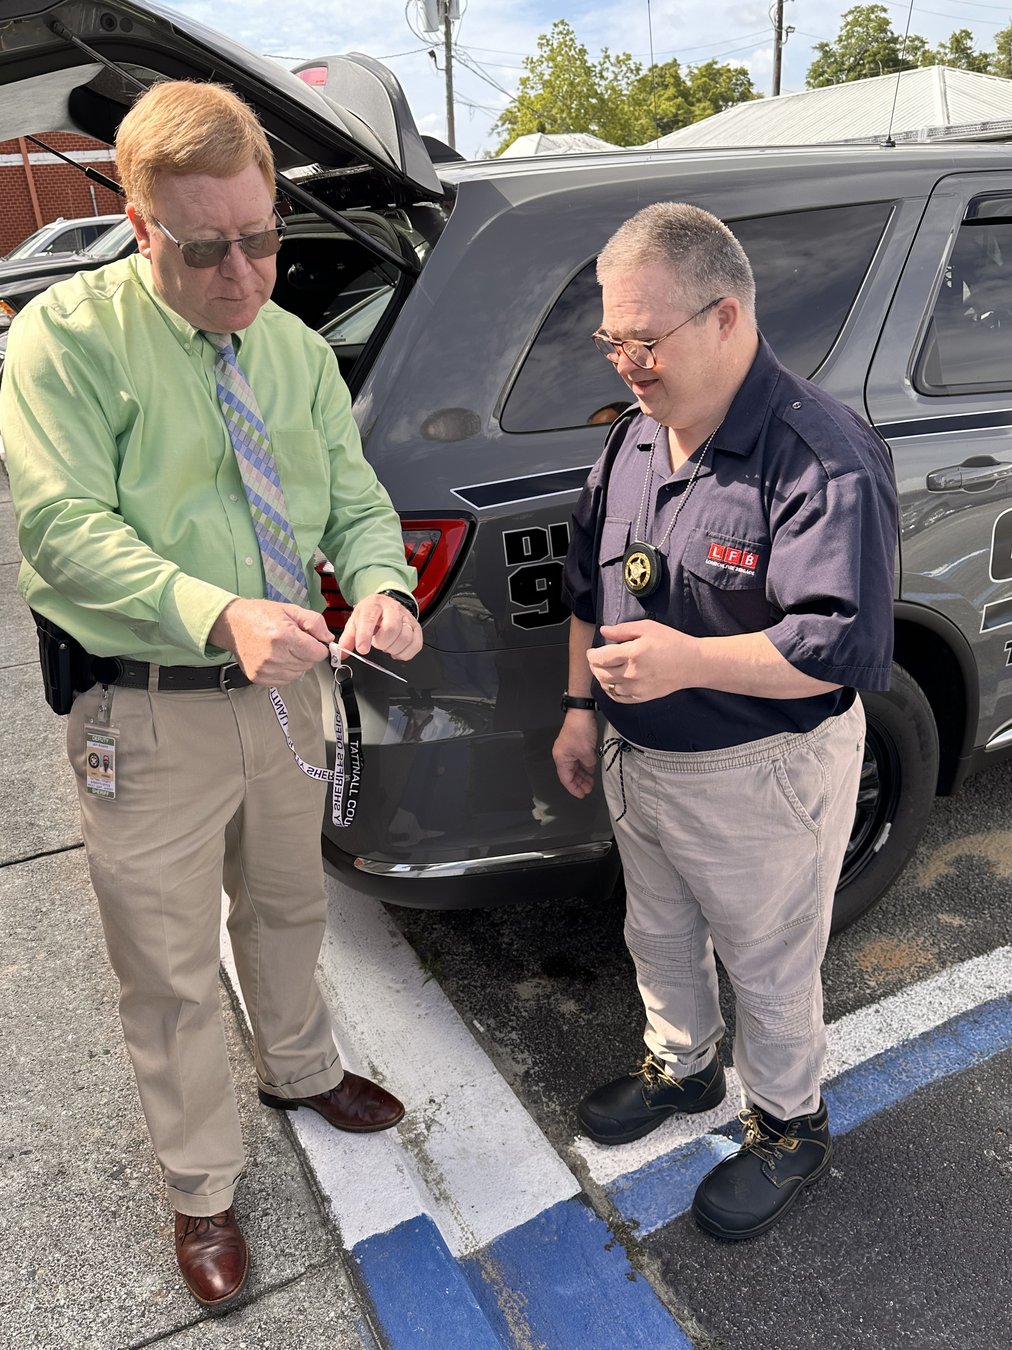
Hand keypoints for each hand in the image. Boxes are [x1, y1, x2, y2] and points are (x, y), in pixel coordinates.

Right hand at [210, 598, 331, 684]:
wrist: (232, 625)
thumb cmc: (261, 615)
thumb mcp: (291, 610)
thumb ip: (315, 622)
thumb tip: (329, 639)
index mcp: (284, 636)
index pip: (317, 654)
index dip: (318, 646)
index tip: (310, 639)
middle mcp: (275, 656)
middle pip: (309, 664)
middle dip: (307, 653)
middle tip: (293, 640)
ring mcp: (265, 669)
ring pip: (299, 673)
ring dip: (296, 662)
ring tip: (283, 648)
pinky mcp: (259, 678)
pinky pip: (285, 680)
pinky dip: (286, 670)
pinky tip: (276, 657)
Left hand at [341, 594, 421, 661]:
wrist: (385, 603)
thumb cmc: (371, 613)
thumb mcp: (355, 622)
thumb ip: (347, 639)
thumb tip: (341, 654)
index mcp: (373, 605)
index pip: (369, 620)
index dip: (365, 636)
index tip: (362, 649)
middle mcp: (392, 609)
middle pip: (392, 629)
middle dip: (382, 643)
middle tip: (377, 643)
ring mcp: (407, 617)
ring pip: (406, 638)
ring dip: (393, 649)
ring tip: (386, 645)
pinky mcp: (416, 627)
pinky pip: (416, 644)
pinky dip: (405, 653)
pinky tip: (397, 650)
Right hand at [552, 712, 598, 797]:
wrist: (582, 712)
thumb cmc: (581, 732)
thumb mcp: (587, 752)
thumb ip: (588, 765)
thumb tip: (589, 770)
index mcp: (561, 758)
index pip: (566, 779)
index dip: (574, 788)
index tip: (582, 795)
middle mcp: (562, 755)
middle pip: (569, 774)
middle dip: (579, 783)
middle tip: (589, 790)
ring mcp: (568, 750)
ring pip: (574, 767)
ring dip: (582, 775)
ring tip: (591, 783)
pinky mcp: (574, 745)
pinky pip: (577, 760)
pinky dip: (583, 766)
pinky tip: (590, 771)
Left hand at [588, 620, 698, 702]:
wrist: (692, 663)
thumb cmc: (672, 643)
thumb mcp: (647, 627)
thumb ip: (622, 630)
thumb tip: (604, 631)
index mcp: (632, 654)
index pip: (600, 658)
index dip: (591, 655)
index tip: (591, 652)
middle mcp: (632, 673)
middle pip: (601, 673)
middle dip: (593, 666)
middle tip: (594, 660)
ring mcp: (637, 687)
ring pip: (608, 687)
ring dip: (601, 678)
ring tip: (602, 670)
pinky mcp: (642, 697)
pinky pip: (619, 697)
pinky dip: (611, 691)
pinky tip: (612, 684)